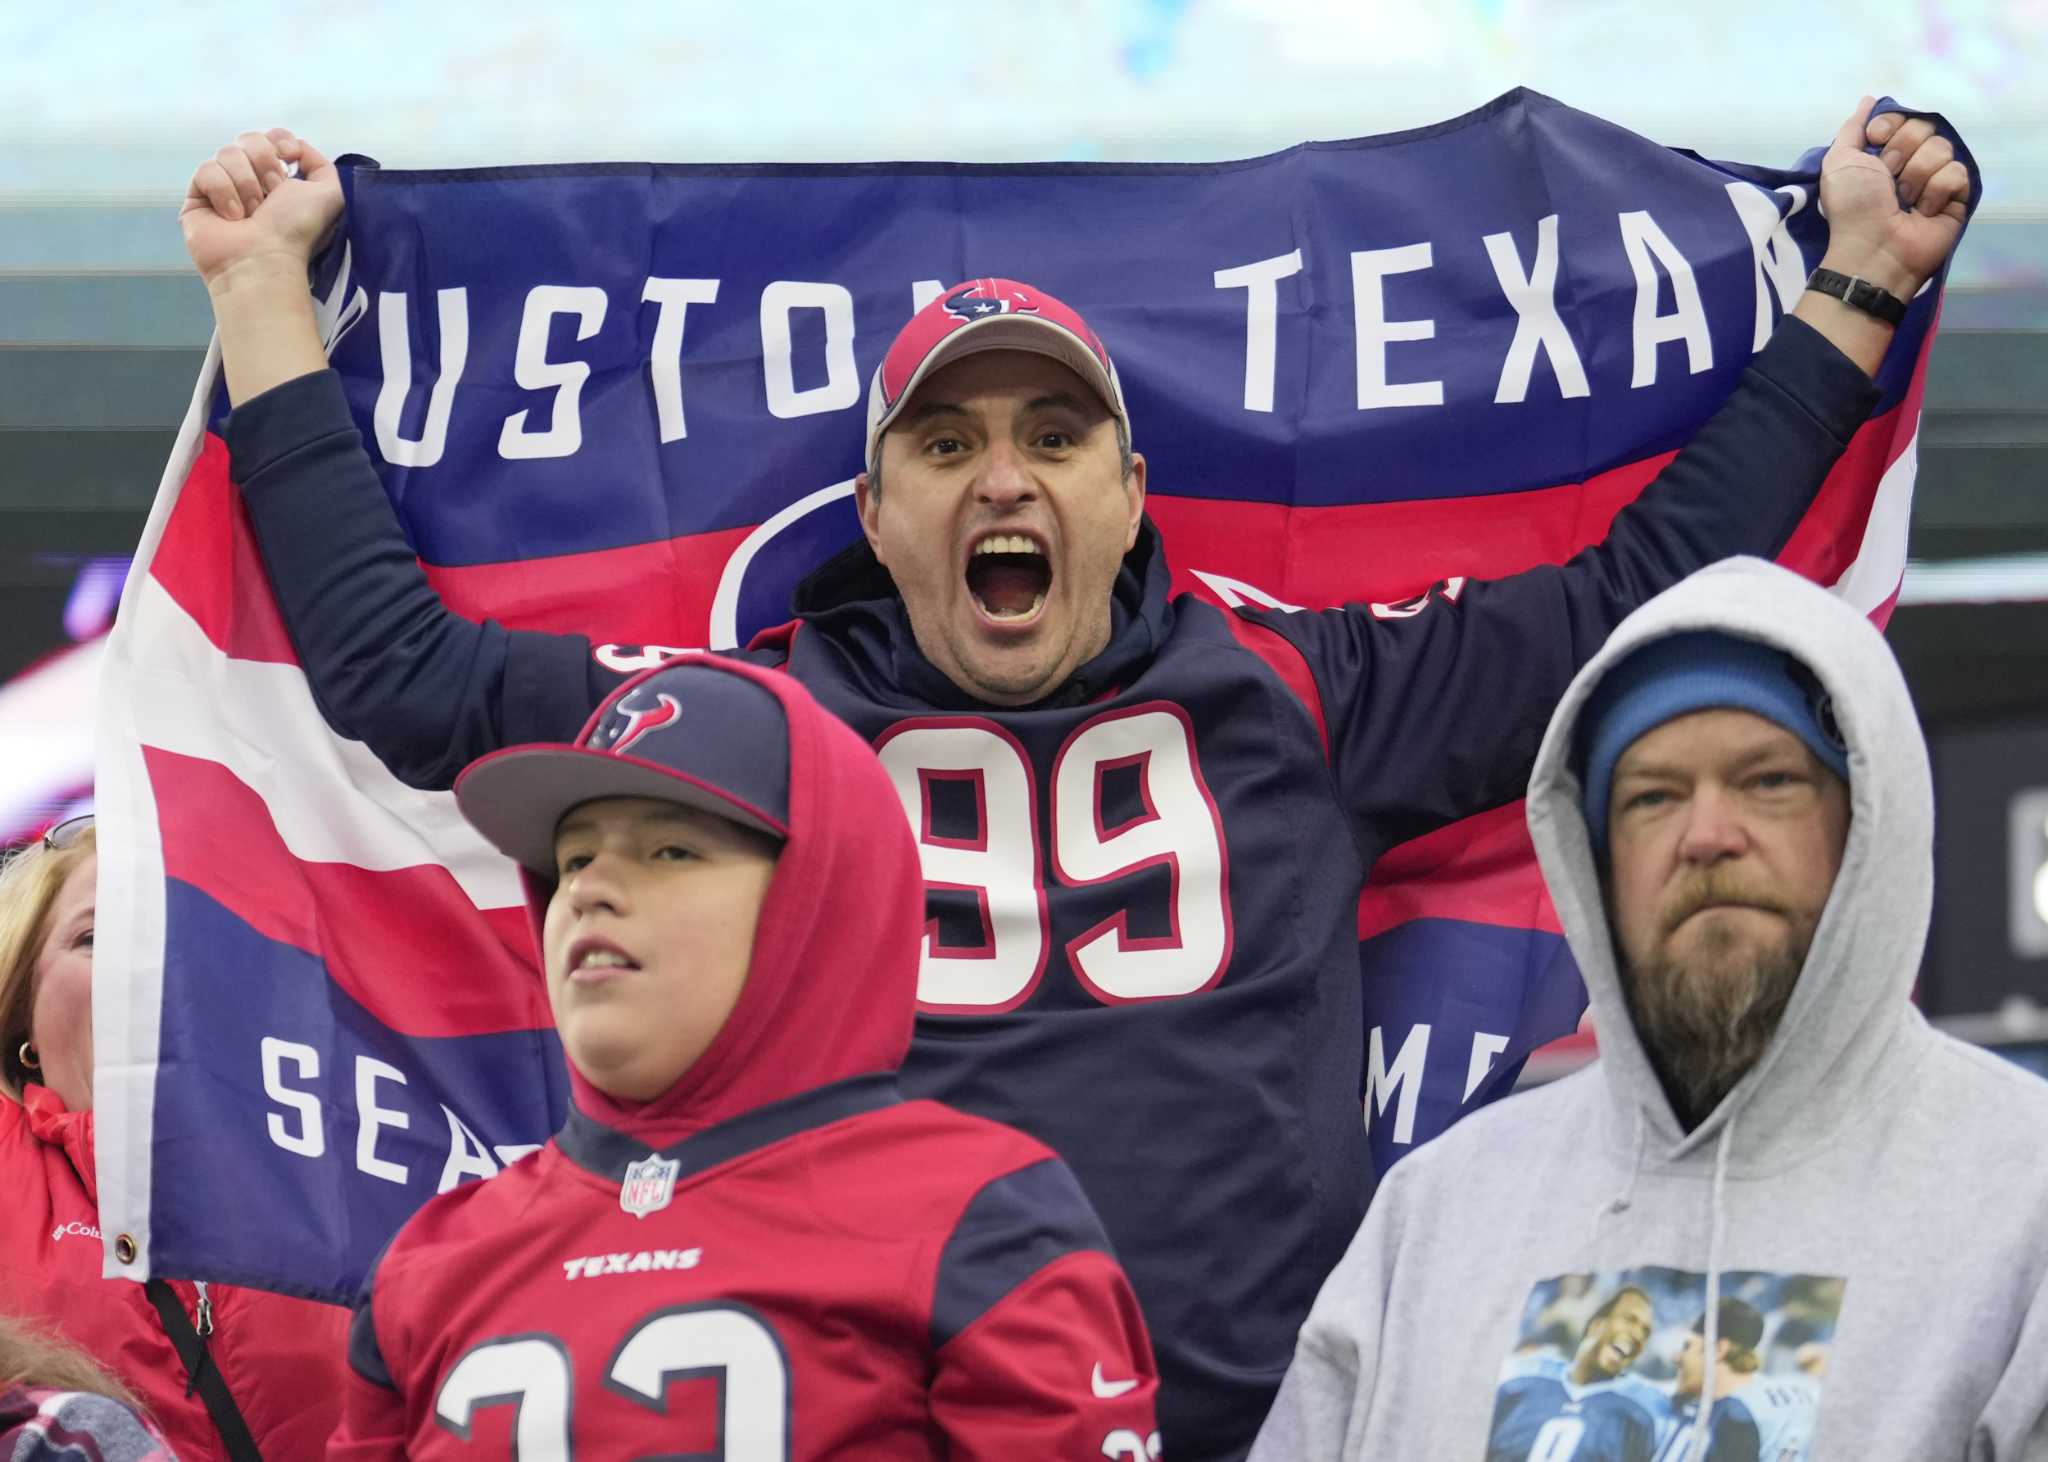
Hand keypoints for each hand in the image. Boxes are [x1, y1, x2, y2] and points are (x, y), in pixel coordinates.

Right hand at [179, 128, 342, 288]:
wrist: (264, 258)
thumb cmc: (297, 230)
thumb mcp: (330, 194)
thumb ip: (322, 166)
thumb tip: (296, 146)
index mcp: (281, 177)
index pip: (272, 136)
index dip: (280, 143)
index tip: (288, 162)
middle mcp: (252, 178)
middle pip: (249, 139)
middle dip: (264, 165)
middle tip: (272, 197)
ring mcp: (223, 185)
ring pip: (227, 153)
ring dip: (247, 184)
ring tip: (252, 214)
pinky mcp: (197, 196)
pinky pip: (206, 170)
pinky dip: (223, 192)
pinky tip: (231, 217)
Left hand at [1815, 96, 1969, 298]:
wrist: (1873, 247)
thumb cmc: (1852, 207)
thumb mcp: (1839, 161)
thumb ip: (1852, 128)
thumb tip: (1869, 100)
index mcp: (1886, 150)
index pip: (1904, 116)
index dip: (1889, 127)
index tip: (1875, 144)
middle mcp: (1913, 160)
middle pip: (1925, 127)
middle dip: (1900, 154)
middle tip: (1887, 182)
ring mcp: (1937, 176)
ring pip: (1942, 147)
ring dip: (1915, 177)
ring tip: (1903, 202)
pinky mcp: (1958, 194)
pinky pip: (1956, 171)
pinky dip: (1935, 192)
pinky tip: (1923, 212)